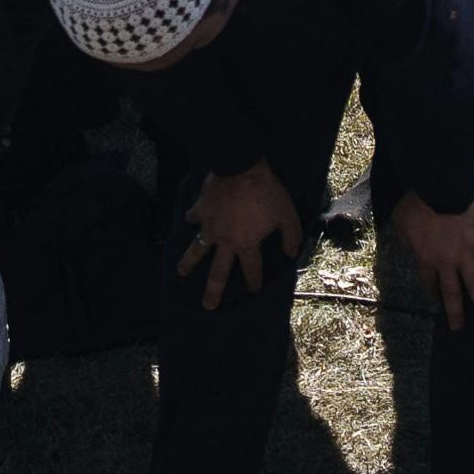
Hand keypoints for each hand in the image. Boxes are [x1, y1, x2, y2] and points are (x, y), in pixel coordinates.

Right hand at [181, 161, 305, 308]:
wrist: (241, 168)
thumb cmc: (266, 193)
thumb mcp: (287, 214)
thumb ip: (291, 236)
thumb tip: (292, 254)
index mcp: (247, 244)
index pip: (251, 270)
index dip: (254, 282)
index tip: (253, 291)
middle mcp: (226, 241)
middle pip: (218, 272)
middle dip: (213, 291)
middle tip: (208, 306)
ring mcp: (209, 226)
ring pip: (197, 250)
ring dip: (189, 262)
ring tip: (181, 272)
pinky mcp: (200, 209)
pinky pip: (193, 217)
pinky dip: (190, 219)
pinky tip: (187, 221)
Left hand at [387, 188, 473, 330]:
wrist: (440, 188)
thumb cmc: (418, 201)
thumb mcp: (402, 219)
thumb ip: (406, 232)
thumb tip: (407, 235)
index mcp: (426, 256)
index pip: (429, 281)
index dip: (432, 292)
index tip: (436, 301)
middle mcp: (446, 262)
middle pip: (451, 293)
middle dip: (455, 312)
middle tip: (458, 328)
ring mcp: (466, 255)